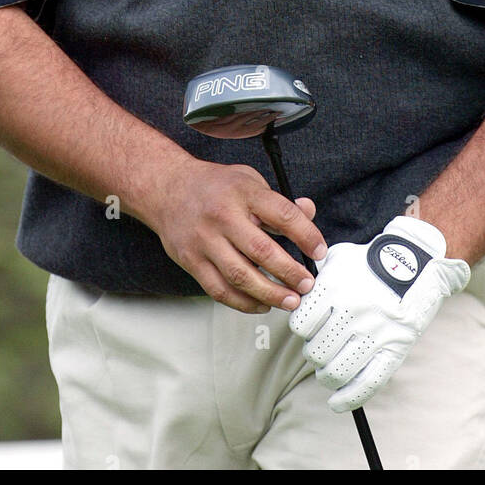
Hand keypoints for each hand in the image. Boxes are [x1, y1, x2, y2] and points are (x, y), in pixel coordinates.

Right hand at [147, 153, 326, 313]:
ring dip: (270, 294)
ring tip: (290, 301)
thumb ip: (278, 200)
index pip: (281, 215)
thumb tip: (308, 212)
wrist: (166, 188)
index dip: (306, 235)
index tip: (319, 251)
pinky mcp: (191, 260)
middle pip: (262, 251)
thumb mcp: (248, 179)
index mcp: (243, 192)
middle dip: (290, 273)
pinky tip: (261, 304)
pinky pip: (219, 289)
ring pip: (241, 276)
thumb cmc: (212, 185)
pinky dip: (243, 303)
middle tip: (307, 285)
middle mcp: (223, 216)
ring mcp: (205, 240)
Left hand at [288, 215, 469, 410]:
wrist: (417, 263)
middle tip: (321, 348)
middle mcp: (353, 312)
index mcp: (336, 288)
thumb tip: (289, 295)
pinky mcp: (394, 349)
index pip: (300, 325)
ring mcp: (375, 333)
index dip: (302, 329)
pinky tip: (336, 403)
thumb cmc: (370, 262)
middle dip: (314, 354)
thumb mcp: (337, 259)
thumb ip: (313, 278)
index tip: (309, 328)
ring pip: (336, 372)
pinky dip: (348, 399)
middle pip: (316, 352)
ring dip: (326, 377)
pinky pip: (367, 384)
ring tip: (328, 370)